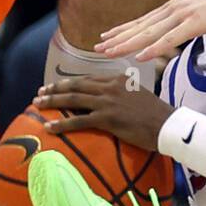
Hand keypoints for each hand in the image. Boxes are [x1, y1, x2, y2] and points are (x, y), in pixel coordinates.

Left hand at [33, 73, 173, 150]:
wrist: (167, 125)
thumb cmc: (157, 114)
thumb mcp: (139, 95)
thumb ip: (123, 92)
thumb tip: (113, 99)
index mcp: (118, 80)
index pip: (87, 79)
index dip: (69, 82)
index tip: (57, 86)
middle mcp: (110, 87)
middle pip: (75, 86)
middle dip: (55, 88)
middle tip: (40, 92)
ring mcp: (107, 102)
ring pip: (72, 99)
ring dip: (52, 101)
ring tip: (38, 104)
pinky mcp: (107, 118)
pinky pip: (78, 120)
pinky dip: (62, 124)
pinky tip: (50, 127)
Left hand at [97, 0, 205, 61]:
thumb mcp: (204, 9)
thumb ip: (189, 19)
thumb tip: (182, 28)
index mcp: (176, 6)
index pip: (144, 20)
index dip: (124, 29)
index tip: (108, 36)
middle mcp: (174, 9)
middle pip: (141, 26)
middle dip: (118, 37)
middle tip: (99, 47)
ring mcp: (184, 15)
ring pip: (150, 32)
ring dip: (128, 43)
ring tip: (110, 51)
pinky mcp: (196, 22)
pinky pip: (171, 38)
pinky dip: (154, 47)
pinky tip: (141, 55)